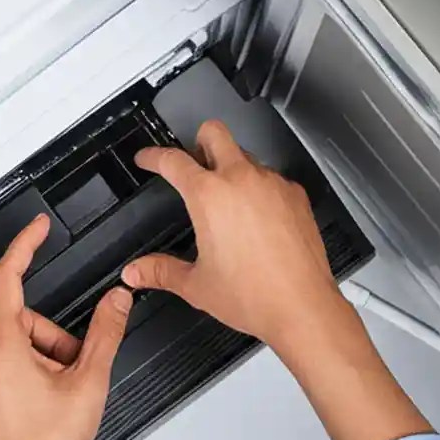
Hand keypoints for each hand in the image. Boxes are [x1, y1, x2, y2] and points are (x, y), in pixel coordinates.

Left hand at [0, 214, 130, 439]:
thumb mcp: (89, 379)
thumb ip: (106, 331)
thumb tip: (118, 299)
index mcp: (2, 344)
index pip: (7, 276)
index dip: (25, 245)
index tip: (37, 228)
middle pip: (24, 321)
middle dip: (54, 339)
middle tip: (72, 370)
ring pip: (14, 344)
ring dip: (41, 357)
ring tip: (56, 392)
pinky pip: (2, 364)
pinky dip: (24, 373)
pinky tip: (39, 401)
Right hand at [125, 121, 431, 439]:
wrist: (303, 307)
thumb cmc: (254, 296)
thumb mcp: (197, 285)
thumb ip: (161, 271)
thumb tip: (136, 271)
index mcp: (209, 195)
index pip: (173, 160)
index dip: (154, 155)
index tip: (148, 158)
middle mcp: (242, 179)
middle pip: (215, 133)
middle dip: (197, 140)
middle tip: (191, 162)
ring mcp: (272, 184)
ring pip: (246, 155)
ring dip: (231, 166)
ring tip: (225, 199)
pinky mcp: (295, 195)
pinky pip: (271, 178)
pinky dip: (259, 188)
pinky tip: (256, 217)